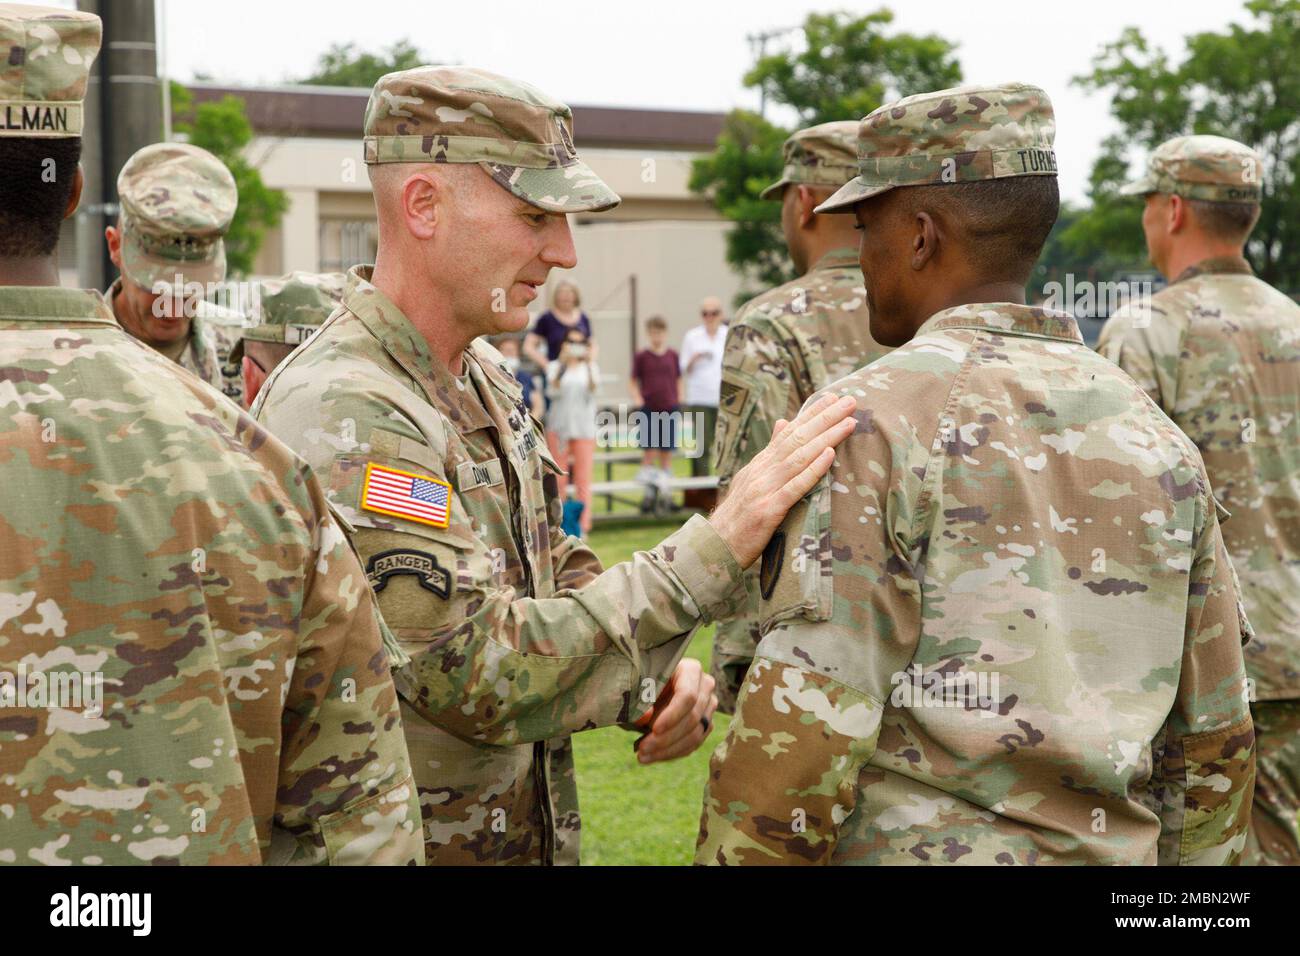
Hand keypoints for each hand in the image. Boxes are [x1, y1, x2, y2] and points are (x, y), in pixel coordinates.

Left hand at [633, 658, 716, 763]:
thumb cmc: (639, 681)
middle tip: (642, 748)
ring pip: (695, 735)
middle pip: (692, 717)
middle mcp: (705, 686)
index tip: (654, 729)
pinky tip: (652, 756)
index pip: (688, 696)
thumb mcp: (635, 685)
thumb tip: (645, 718)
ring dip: (667, 749)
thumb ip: (638, 699)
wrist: (646, 684)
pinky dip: (672, 753)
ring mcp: (708, 706)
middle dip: (666, 737)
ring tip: (642, 756)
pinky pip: (693, 744)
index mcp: (691, 670)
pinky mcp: (705, 724)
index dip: (672, 715)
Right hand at [709, 392, 856, 567]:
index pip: (790, 432)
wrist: (715, 546)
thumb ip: (770, 453)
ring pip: (800, 457)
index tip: (833, 398)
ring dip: (826, 438)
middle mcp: (762, 471)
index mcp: (760, 464)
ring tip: (849, 423)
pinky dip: (813, 469)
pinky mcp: (768, 510)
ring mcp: (765, 489)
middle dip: (825, 418)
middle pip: (798, 439)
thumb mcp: (751, 479)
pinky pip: (795, 487)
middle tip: (850, 401)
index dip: (812, 413)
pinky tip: (829, 455)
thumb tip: (783, 423)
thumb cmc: (738, 517)